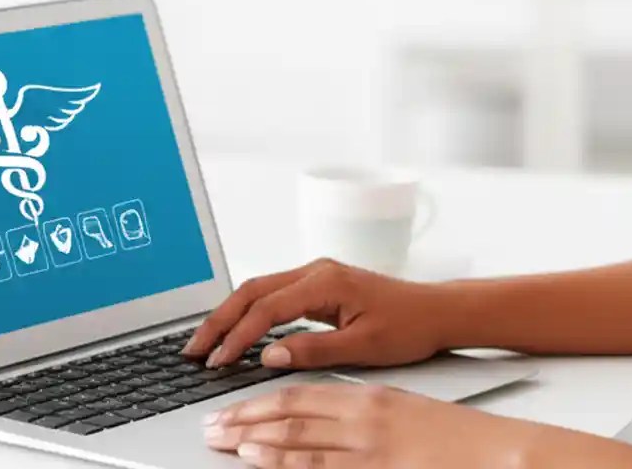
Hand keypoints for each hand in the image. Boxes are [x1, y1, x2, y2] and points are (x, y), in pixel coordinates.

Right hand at [182, 258, 450, 368]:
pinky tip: (239, 332)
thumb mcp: (363, 346)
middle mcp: (316, 271)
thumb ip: (313, 350)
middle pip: (251, 290)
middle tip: (194, 350)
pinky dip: (250, 313)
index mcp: (325, 282)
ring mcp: (316, 275)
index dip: (238, 336)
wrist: (436, 310)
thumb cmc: (409, 326)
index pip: (267, 309)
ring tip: (207, 344)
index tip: (218, 360)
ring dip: (230, 315)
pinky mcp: (318, 285)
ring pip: (259, 290)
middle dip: (219, 320)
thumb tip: (270, 355)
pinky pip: (273, 295)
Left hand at [202, 384, 540, 467]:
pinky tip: (256, 455)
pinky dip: (281, 458)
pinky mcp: (374, 467)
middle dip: (242, 417)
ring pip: (294, 434)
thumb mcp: (400, 413)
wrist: (496, 450)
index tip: (231, 407)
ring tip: (219, 439)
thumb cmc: (452, 436)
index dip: (259, 399)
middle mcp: (362, 415)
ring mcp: (367, 444)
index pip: (300, 392)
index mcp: (367, 397)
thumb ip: (358, 413)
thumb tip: (316, 423)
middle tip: (210, 424)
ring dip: (249, 436)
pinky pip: (317, 463)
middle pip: (288, 410)